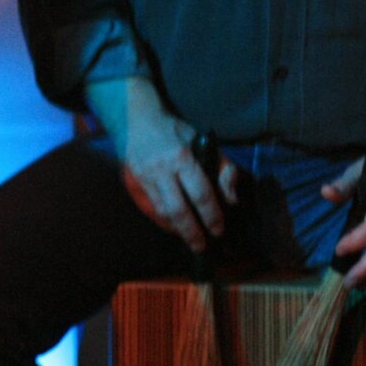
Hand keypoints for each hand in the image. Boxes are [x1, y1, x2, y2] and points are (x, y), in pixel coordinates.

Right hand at [117, 119, 238, 251]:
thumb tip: (231, 199)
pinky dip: (163, 221)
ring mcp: (145, 177)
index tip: (218, 230)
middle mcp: (161, 169)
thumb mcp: (205, 142)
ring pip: (162, 212)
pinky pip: (150, 207)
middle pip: (178, 209)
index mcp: (182, 157)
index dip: (211, 215)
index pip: (200, 194)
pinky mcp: (135, 181)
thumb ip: (223, 168)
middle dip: (192, 232)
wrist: (139, 119)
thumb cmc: (176, 131)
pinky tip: (174, 227)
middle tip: (202, 246)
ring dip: (177, 229)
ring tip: (190, 241)